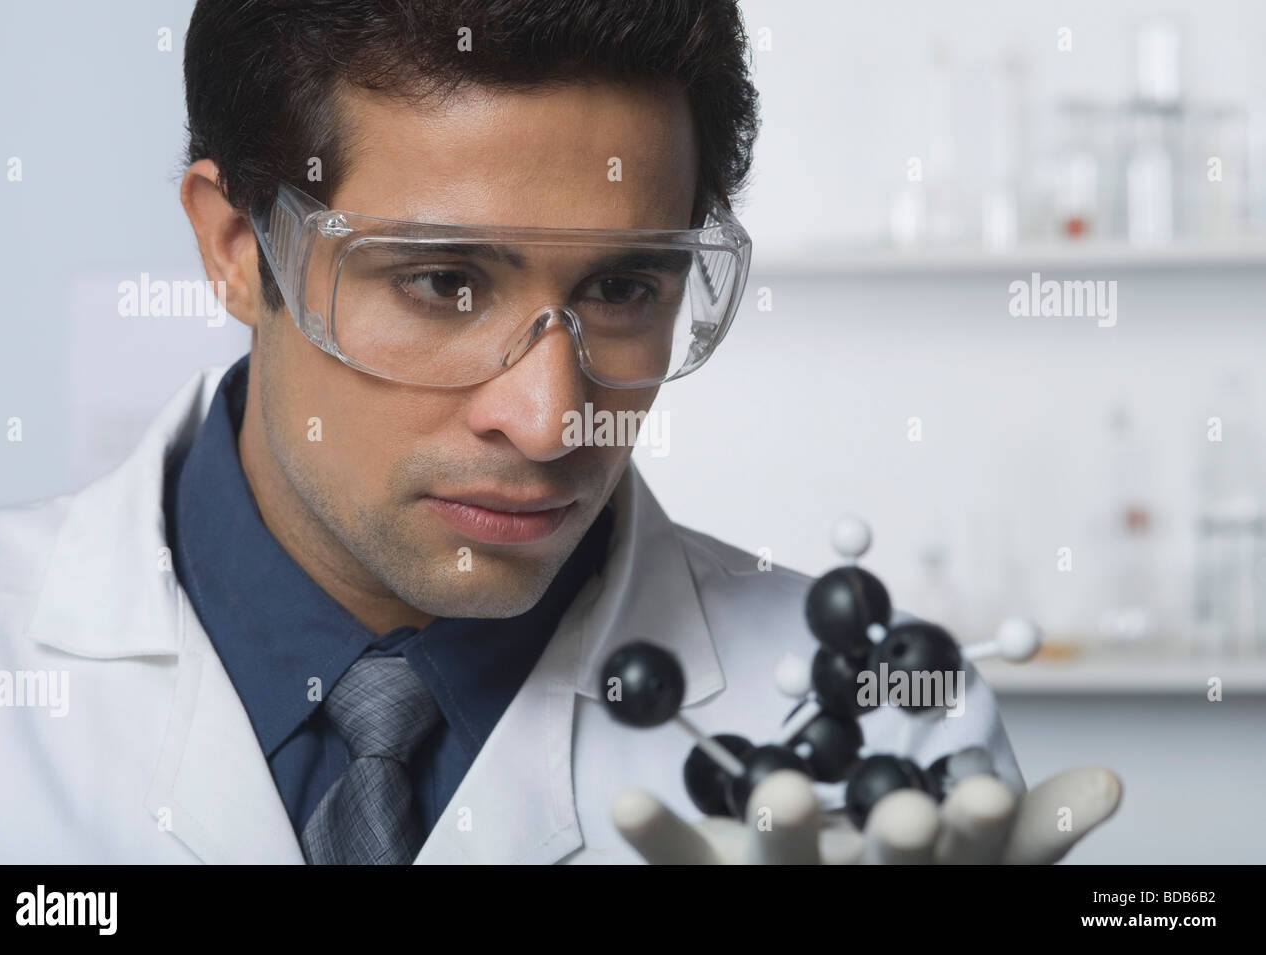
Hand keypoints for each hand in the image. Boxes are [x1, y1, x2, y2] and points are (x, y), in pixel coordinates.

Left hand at [611, 765, 1122, 863]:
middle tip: (905, 815)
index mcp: (929, 877)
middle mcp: (858, 890)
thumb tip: (1111, 783)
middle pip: (882, 873)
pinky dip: (651, 833)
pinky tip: (623, 799)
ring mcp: (778, 889)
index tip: (980, 794)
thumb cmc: (908, 877)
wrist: (829, 925)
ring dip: (783, 833)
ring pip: (780, 869)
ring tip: (782, 791)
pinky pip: (676, 858)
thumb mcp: (980, 860)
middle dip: (894, 847)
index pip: (968, 859)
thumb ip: (1035, 825)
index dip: (981, 832)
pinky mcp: (710, 880)